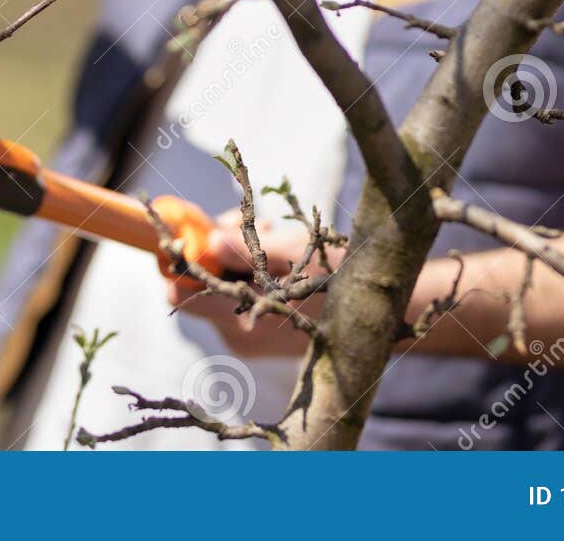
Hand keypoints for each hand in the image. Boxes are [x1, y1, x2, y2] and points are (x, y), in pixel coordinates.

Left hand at [164, 211, 337, 357]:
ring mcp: (252, 337)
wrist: (384, 314)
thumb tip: (210, 240)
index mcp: (242, 318)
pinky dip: (257, 272)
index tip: (201, 229)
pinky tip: (287, 260)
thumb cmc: (343, 277)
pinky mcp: (266, 335)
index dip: (184, 258)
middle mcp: (239, 334)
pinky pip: (244, 295)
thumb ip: (250, 246)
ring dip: (243, 254)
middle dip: (222, 247)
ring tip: (281, 237)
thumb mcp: (296, 251)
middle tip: (260, 226)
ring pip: (226, 284)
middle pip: (205, 282)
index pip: (179, 293)